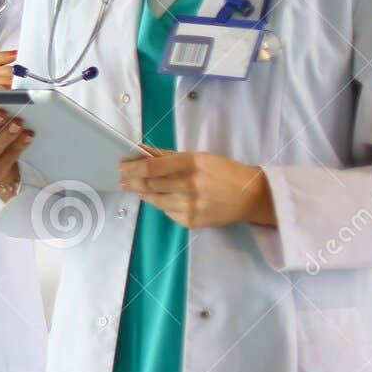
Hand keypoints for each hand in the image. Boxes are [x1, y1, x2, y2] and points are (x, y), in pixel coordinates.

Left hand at [118, 149, 275, 228]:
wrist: (250, 196)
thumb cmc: (222, 172)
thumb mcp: (197, 157)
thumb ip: (167, 156)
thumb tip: (140, 150)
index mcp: (190, 164)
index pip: (151, 167)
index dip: (132, 168)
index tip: (121, 167)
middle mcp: (188, 185)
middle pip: (148, 184)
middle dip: (131, 182)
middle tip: (122, 180)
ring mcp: (189, 205)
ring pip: (154, 200)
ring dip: (143, 193)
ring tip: (137, 188)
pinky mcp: (190, 221)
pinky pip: (166, 211)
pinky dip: (161, 204)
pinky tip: (164, 198)